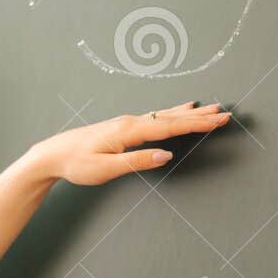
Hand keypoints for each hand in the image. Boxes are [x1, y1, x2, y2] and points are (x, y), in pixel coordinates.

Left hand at [30, 101, 231, 185]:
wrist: (52, 154)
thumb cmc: (76, 163)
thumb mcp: (106, 169)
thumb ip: (137, 161)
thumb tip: (166, 155)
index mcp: (129, 131)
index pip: (169, 127)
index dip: (196, 124)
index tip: (218, 121)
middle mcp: (130, 122)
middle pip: (171, 118)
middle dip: (199, 116)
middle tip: (224, 113)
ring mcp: (127, 122)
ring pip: (164, 116)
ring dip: (189, 114)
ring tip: (209, 109)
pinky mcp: (123, 127)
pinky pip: (155, 118)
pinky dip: (172, 114)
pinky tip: (179, 111)